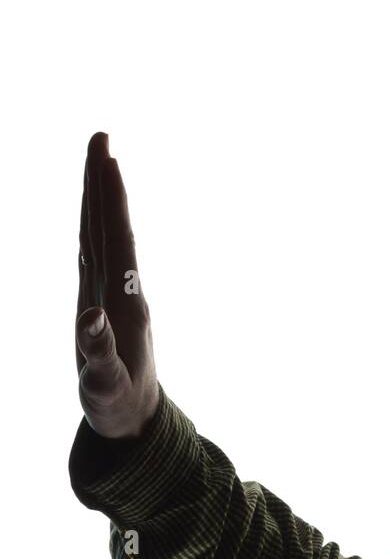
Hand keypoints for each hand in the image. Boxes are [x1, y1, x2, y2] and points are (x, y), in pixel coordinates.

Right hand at [75, 133, 159, 438]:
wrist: (134, 421)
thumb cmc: (118, 407)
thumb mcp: (106, 385)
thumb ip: (99, 353)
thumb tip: (90, 317)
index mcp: (124, 304)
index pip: (118, 240)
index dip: (112, 202)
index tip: (108, 161)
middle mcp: (121, 292)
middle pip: (111, 227)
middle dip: (104, 183)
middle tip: (100, 136)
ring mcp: (111, 296)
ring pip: (102, 236)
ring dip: (98, 198)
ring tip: (97, 159)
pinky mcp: (100, 304)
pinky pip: (94, 255)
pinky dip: (89, 227)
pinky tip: (87, 212)